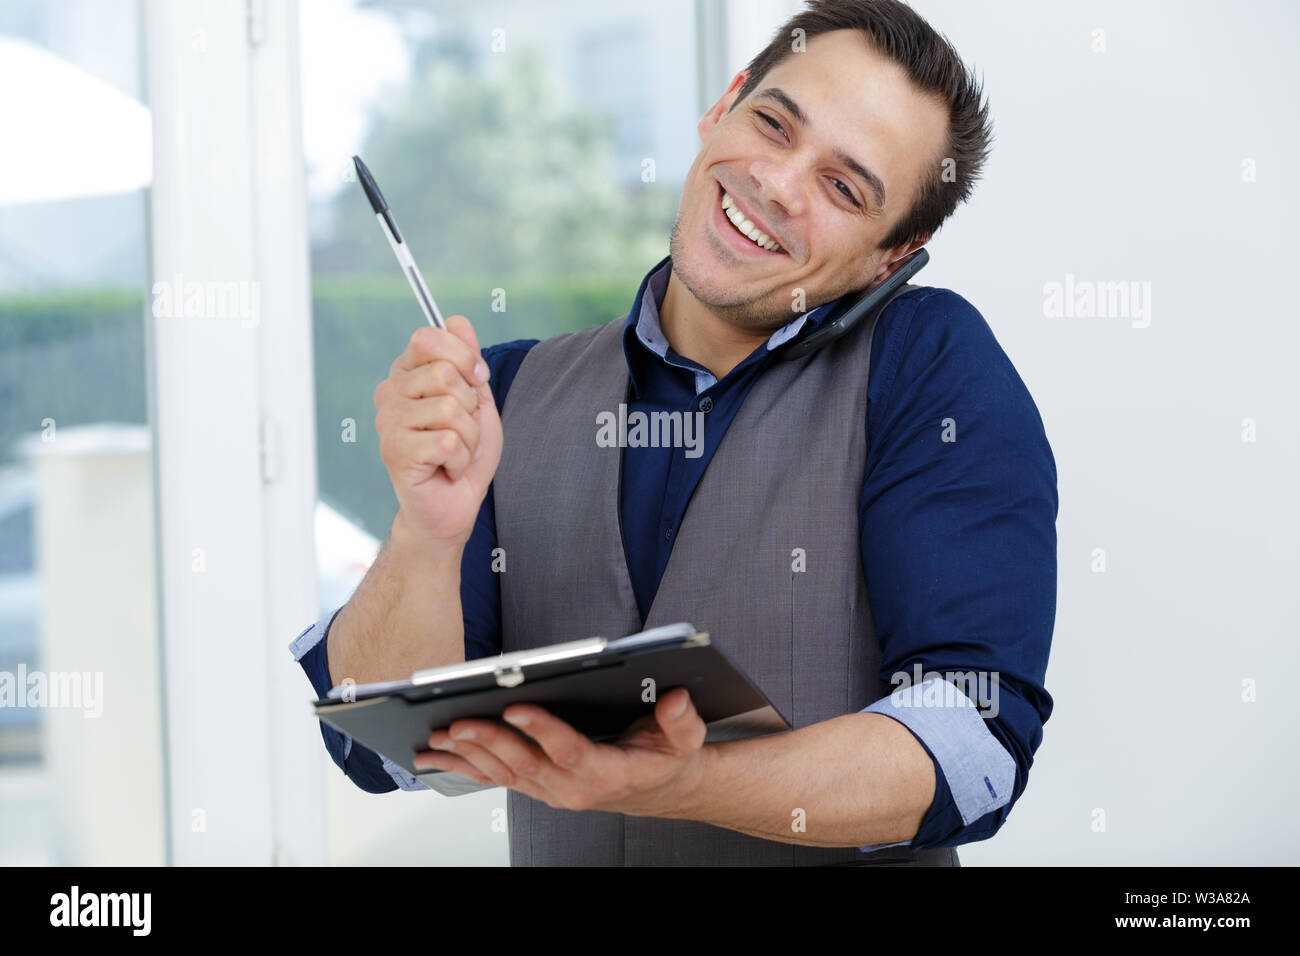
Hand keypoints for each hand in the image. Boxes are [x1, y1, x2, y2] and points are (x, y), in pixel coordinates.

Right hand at [373, 316, 502, 545]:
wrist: (452, 505)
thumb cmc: (464, 453)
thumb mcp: (476, 400)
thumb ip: (468, 361)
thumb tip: (457, 320)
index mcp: (407, 375)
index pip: (429, 338)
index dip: (464, 358)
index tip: (475, 382)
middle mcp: (390, 394)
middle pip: (444, 373)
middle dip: (470, 407)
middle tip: (462, 430)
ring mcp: (388, 422)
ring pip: (449, 409)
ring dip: (469, 437)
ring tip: (456, 452)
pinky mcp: (395, 451)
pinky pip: (448, 441)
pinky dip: (461, 459)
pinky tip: (448, 468)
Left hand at [413, 688, 709, 817]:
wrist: (659, 789)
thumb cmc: (665, 759)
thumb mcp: (686, 739)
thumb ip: (682, 720)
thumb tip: (676, 699)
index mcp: (606, 772)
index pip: (569, 750)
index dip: (541, 729)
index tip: (517, 706)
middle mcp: (572, 787)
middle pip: (525, 763)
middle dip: (489, 740)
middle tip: (461, 720)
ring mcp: (551, 790)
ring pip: (503, 773)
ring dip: (469, 754)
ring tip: (439, 735)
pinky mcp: (537, 786)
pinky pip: (496, 779)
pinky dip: (464, 766)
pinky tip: (437, 756)